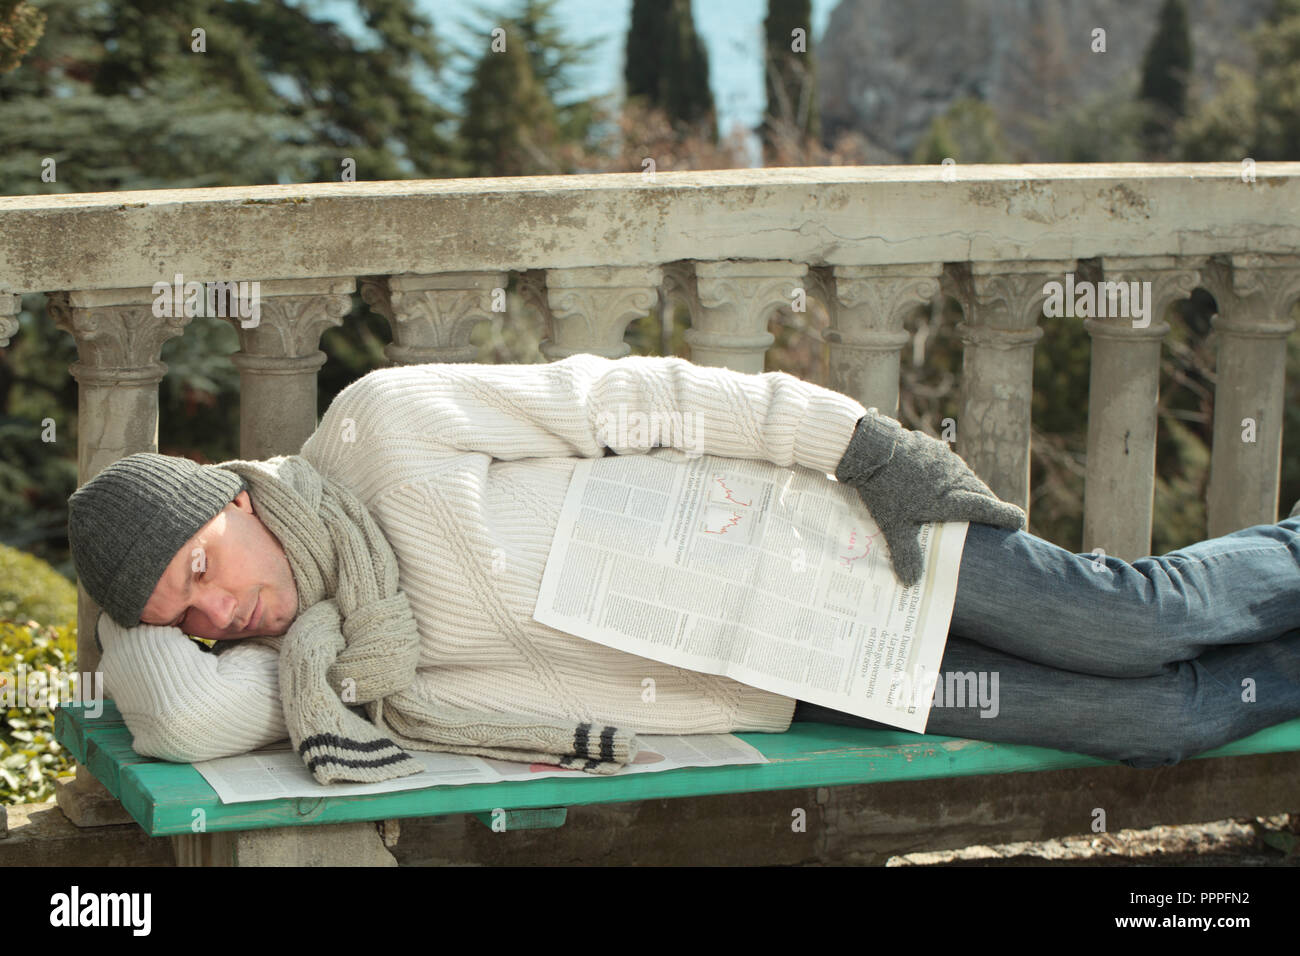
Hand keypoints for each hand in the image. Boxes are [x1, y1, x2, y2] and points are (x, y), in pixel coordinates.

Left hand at [836, 411, 1025, 585]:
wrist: (871, 449)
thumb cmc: (886, 490)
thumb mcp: (894, 526)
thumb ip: (906, 554)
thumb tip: (912, 583)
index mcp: (954, 499)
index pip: (993, 509)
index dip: (1009, 517)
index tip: (1018, 524)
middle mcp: (958, 478)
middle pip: (982, 495)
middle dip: (988, 509)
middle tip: (986, 523)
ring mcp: (948, 461)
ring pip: (967, 479)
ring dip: (968, 492)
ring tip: (960, 506)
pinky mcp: (935, 449)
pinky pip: (950, 466)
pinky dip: (950, 477)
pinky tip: (935, 483)